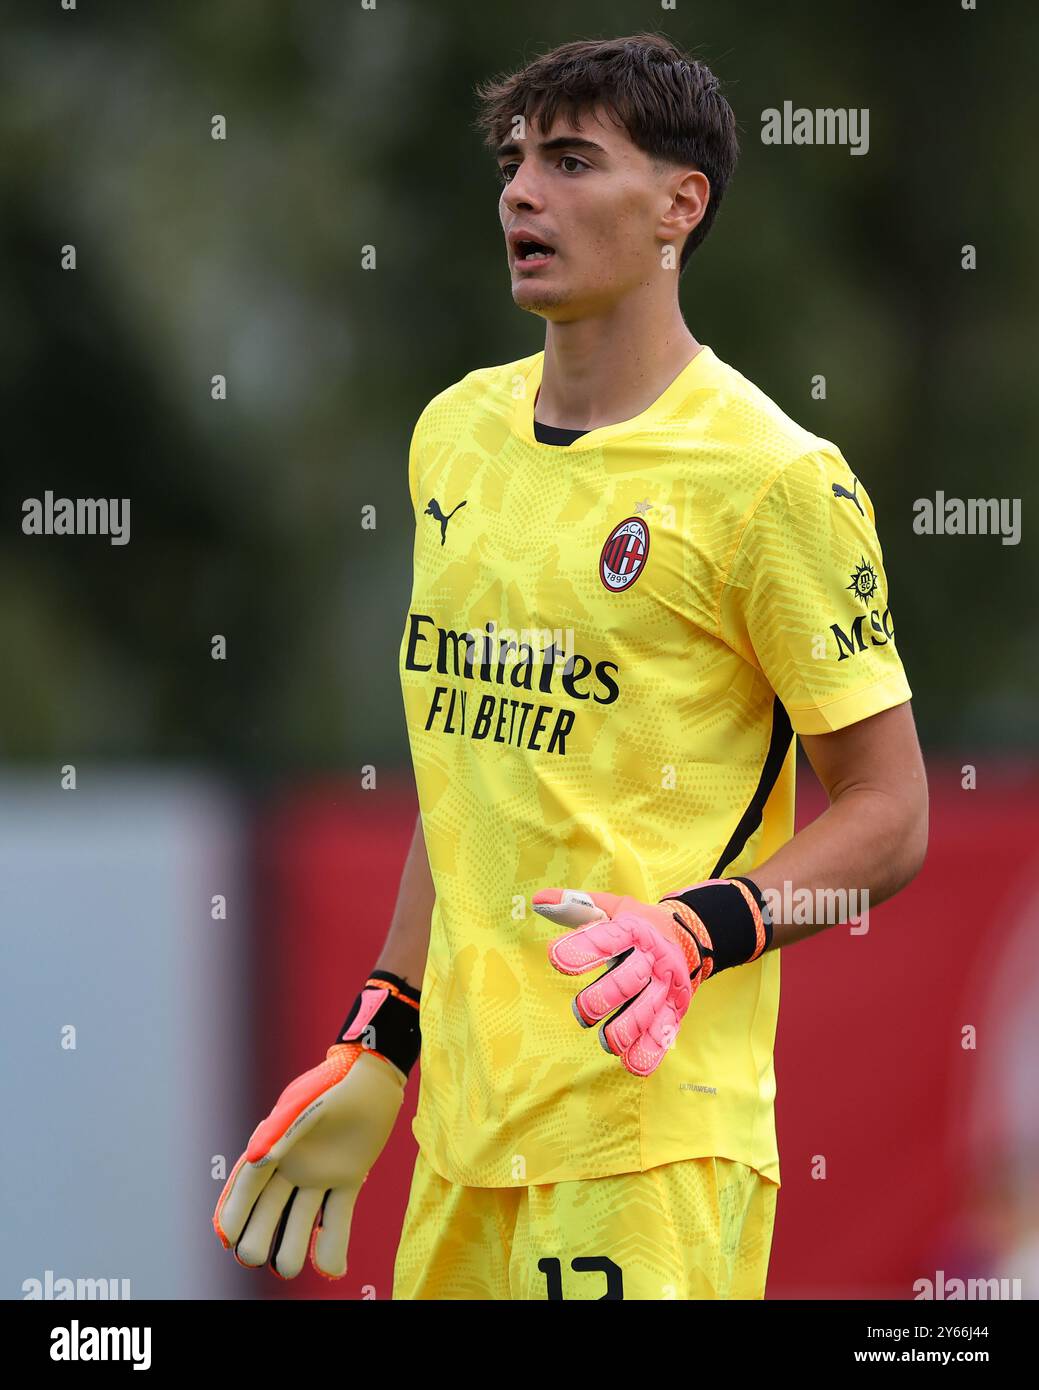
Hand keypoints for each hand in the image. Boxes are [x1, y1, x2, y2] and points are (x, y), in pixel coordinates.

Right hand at [213, 1045, 404, 1278]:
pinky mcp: (347, 1181)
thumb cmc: (334, 1085)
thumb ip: (281, 1130)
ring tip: (289, 1268)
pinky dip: (333, 1245)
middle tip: (255, 1256)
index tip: (227, 1239)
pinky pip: (337, 1219)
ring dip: (292, 1246)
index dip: (235, 1211)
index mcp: (274, 1145)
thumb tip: (255, 1158)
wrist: (376, 1079)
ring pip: (299, 1220)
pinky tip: (334, 1269)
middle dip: (259, 1235)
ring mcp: (319, 1176)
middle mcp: (292, 1166)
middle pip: (269, 1210)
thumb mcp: (307, 1105)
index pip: (248, 1185)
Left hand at [532, 888, 711, 1076]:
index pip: (607, 938)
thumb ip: (575, 905)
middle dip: (604, 997)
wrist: (691, 935)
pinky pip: (665, 1031)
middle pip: (628, 980)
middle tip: (582, 1011)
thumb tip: (538, 901)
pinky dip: (650, 1049)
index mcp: (633, 929)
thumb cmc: (639, 922)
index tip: (556, 958)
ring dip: (625, 1028)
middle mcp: (652, 958)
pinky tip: (633, 1062)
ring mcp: (666, 985)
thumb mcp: (612, 906)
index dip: (582, 949)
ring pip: (647, 1009)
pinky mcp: (676, 1007)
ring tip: (606, 1040)